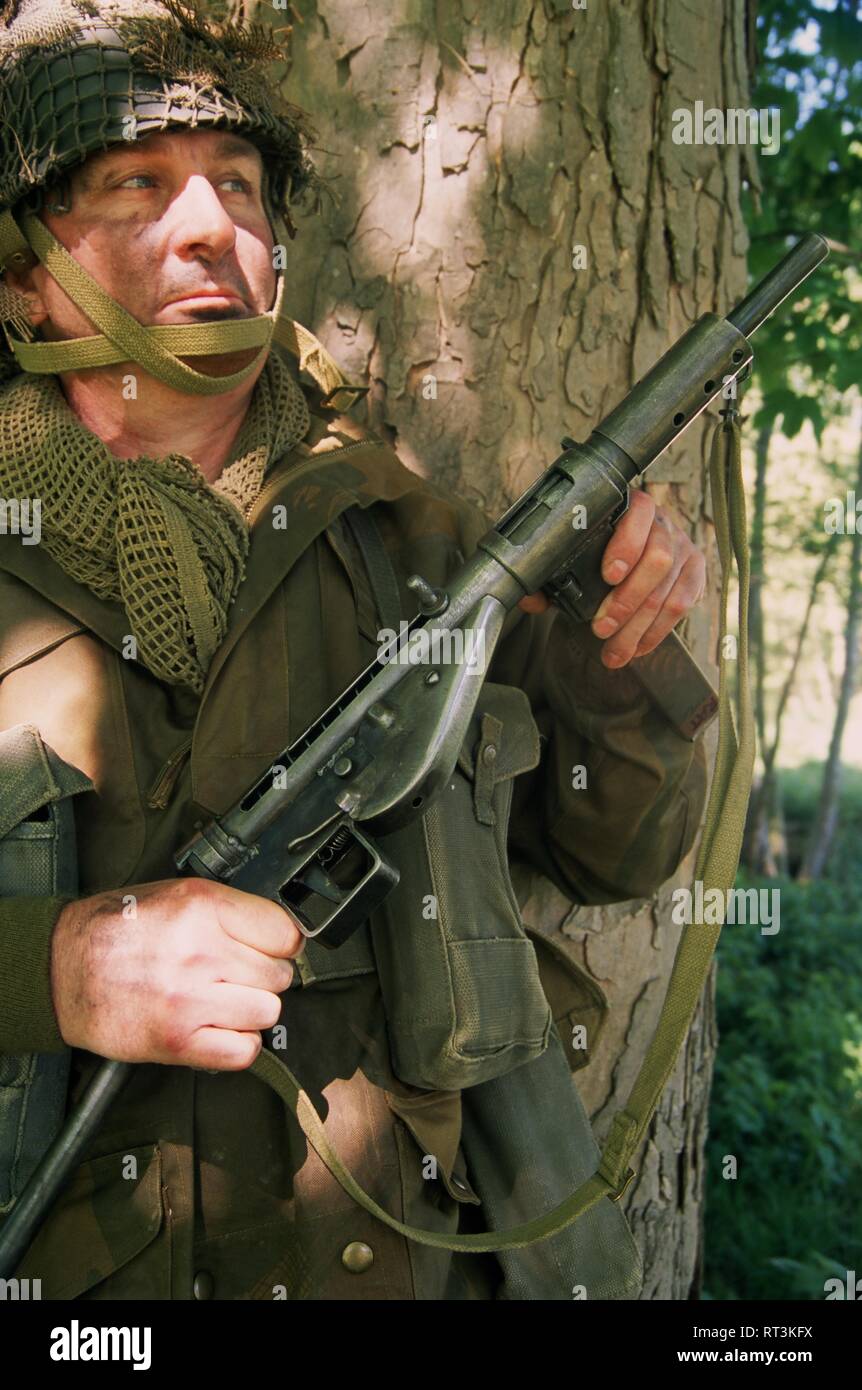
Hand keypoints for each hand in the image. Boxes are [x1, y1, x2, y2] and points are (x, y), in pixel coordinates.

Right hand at [50, 878, 302, 1068]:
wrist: (61, 968)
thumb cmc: (115, 928)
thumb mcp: (175, 894)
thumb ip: (228, 910)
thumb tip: (276, 931)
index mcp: (202, 907)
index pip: (285, 933)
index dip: (281, 943)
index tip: (270, 948)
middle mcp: (201, 952)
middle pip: (279, 975)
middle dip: (264, 976)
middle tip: (237, 975)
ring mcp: (190, 1000)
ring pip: (268, 1012)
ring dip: (252, 1010)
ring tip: (225, 1001)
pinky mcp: (177, 1041)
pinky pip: (243, 1051)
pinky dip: (238, 1044)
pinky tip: (219, 1028)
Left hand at [518, 490, 705, 667]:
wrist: (628, 552)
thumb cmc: (595, 552)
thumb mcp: (571, 557)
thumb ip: (548, 575)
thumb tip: (530, 600)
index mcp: (630, 506)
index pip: (638, 515)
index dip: (626, 545)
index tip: (608, 575)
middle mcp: (662, 522)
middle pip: (658, 559)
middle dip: (627, 600)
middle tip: (601, 629)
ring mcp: (683, 546)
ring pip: (669, 590)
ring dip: (639, 627)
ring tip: (614, 652)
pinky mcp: (694, 571)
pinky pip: (683, 605)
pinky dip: (658, 632)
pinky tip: (637, 647)